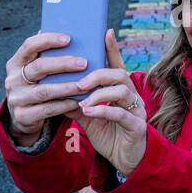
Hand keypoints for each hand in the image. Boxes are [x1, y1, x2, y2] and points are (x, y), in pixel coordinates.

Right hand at [3, 31, 88, 142]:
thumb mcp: (38, 71)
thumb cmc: (38, 86)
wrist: (24, 117)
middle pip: (39, 67)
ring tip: (86, 84)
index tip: (68, 38)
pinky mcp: (23, 116)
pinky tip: (79, 101)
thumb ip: (48, 55)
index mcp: (15, 63)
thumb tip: (72, 33)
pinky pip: (48, 109)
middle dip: (63, 64)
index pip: (29, 46)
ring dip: (67, 87)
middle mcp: (12, 79)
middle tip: (84, 63)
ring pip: (45, 91)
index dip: (48, 40)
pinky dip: (65, 105)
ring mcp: (16, 98)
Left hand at [64, 28, 146, 175]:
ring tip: (83, 101)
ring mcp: (136, 110)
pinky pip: (121, 114)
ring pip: (122, 92)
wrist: (124, 160)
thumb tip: (55, 87)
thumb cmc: (108, 133)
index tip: (105, 32)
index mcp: (120, 90)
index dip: (112, 48)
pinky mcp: (136, 127)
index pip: (117, 64)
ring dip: (99, 93)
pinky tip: (89, 112)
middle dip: (98, 75)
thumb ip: (76, 100)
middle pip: (119, 74)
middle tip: (79, 83)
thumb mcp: (89, 115)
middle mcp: (131, 96)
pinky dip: (103, 111)